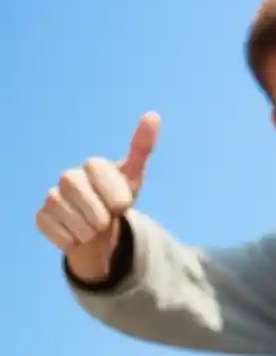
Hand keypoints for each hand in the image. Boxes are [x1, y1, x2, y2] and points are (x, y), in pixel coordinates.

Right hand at [35, 112, 160, 280]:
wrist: (103, 232)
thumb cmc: (118, 200)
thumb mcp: (134, 177)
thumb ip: (141, 147)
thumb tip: (153, 115)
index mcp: (92, 166)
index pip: (96, 166)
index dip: (113, 190)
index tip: (123, 204)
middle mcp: (69, 177)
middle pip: (77, 190)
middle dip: (100, 212)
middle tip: (109, 218)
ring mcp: (53, 197)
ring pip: (71, 216)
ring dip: (91, 230)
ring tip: (96, 227)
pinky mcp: (42, 218)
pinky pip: (59, 233)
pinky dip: (76, 240)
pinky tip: (80, 235)